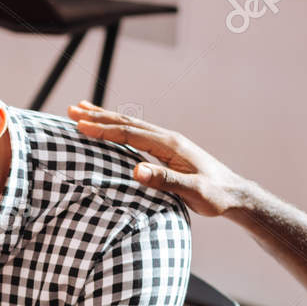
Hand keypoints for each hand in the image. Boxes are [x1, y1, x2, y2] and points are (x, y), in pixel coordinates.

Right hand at [68, 102, 254, 218]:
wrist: (235, 194)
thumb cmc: (216, 195)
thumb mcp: (192, 191)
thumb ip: (165, 180)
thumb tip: (136, 170)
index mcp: (170, 145)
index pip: (130, 132)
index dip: (104, 129)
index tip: (80, 126)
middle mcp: (167, 138)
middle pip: (126, 122)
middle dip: (97, 116)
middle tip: (71, 110)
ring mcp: (166, 143)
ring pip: (129, 124)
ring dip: (104, 117)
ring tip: (81, 110)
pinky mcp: (166, 150)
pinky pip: (135, 134)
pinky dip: (117, 127)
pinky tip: (109, 128)